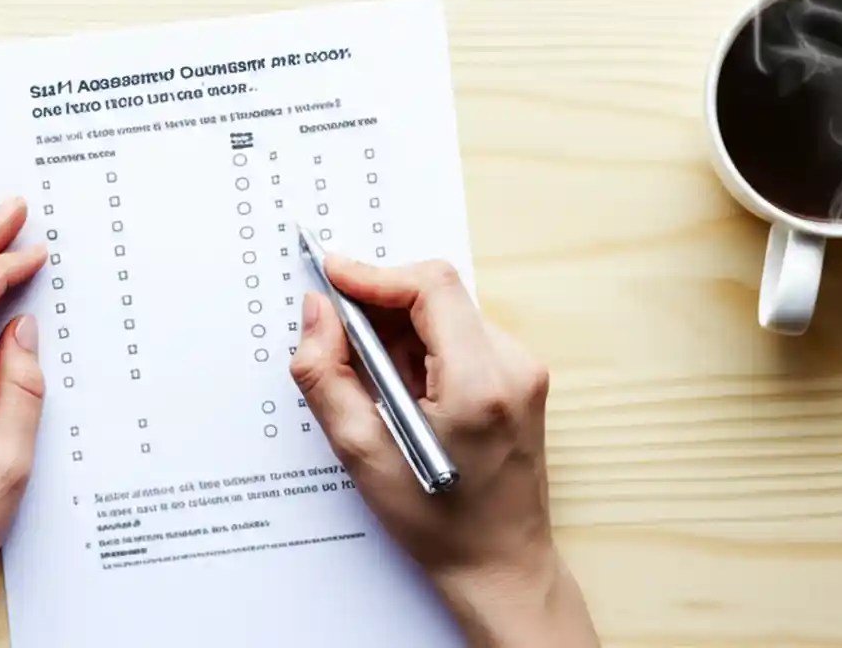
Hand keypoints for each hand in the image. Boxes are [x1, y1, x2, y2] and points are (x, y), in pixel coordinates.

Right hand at [289, 256, 596, 647]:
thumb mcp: (362, 454)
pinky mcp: (522, 379)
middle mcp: (513, 367)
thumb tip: (316, 312)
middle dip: (381, 306)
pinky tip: (406, 394)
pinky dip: (425, 348)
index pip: (430, 287)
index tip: (331, 275)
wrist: (501, 566)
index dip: (374, 274)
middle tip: (339, 339)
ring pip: (448, 314)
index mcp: (479, 384)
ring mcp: (524, 371)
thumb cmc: (438, 524)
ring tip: (376, 386)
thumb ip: (328, 376)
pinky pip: (464, 337)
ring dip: (402, 331)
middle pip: (439, 295)